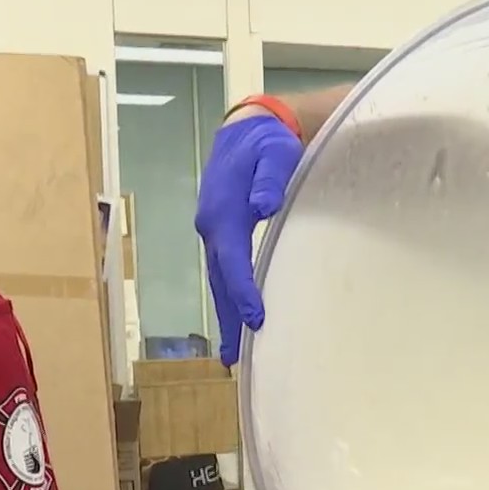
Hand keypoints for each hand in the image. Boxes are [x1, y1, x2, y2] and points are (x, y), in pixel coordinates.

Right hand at [195, 114, 303, 364]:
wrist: (249, 130)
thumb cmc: (269, 142)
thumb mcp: (276, 152)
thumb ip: (271, 177)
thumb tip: (263, 206)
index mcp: (224, 211)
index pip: (232, 259)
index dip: (242, 290)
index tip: (257, 319)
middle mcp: (212, 226)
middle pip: (220, 279)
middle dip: (228, 318)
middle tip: (236, 359)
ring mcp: (214, 232)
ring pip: (218, 280)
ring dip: (225, 316)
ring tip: (233, 355)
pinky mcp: (223, 235)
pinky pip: (223, 273)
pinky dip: (228, 298)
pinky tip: (237, 322)